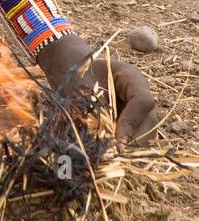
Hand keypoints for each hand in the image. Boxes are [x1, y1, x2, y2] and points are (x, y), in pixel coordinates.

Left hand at [37, 34, 158, 145]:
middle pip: (150, 121)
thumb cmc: (75, 75)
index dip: (131, 123)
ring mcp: (138, 106)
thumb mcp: (82, 89)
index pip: (142, 101)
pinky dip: (125, 144)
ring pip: (146, 132)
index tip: (117, 142)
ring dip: (130, 144)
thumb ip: (95, 110)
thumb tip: (104, 140)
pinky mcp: (132, 119)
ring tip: (109, 150)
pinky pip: (136, 136)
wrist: (70, 69)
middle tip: (113, 152)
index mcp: (130, 76)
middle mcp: (140, 92)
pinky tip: (109, 147)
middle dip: (133, 139)